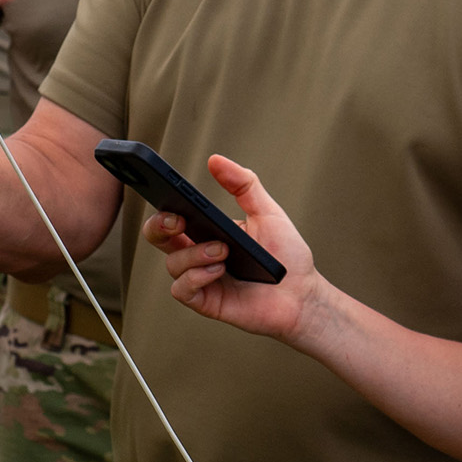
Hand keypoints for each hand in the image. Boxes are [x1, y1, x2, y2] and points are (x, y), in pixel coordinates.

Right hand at [150, 154, 324, 344]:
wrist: (303, 293)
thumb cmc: (286, 256)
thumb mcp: (267, 211)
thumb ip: (243, 184)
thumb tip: (216, 160)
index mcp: (207, 231)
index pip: (172, 217)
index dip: (163, 207)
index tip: (168, 195)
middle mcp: (198, 255)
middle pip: (158, 238)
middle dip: (159, 226)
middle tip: (178, 221)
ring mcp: (201, 278)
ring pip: (172, 263)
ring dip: (194, 254)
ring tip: (223, 250)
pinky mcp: (206, 301)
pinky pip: (182, 289)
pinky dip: (195, 277)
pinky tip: (218, 270)